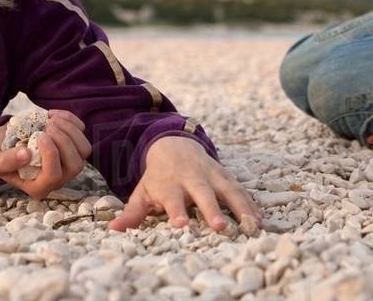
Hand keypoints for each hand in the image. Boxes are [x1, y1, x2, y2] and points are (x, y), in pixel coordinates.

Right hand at [0, 109, 92, 198]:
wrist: (5, 143)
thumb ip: (5, 161)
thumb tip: (26, 155)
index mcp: (39, 187)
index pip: (54, 176)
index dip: (51, 154)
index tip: (39, 135)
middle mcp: (58, 178)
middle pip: (75, 165)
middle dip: (64, 141)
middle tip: (48, 126)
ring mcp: (68, 163)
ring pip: (84, 150)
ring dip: (70, 130)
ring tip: (51, 119)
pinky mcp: (73, 146)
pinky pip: (82, 133)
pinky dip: (71, 120)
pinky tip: (52, 114)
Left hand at [108, 136, 260, 232]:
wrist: (173, 143)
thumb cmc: (157, 177)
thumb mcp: (143, 191)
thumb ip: (132, 213)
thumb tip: (114, 230)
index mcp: (170, 184)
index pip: (172, 198)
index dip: (177, 210)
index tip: (181, 224)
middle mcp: (192, 178)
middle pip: (203, 194)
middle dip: (212, 209)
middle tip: (220, 227)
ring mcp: (211, 174)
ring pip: (227, 190)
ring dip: (240, 207)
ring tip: (250, 226)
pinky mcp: (225, 174)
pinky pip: (240, 189)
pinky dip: (250, 203)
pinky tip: (258, 220)